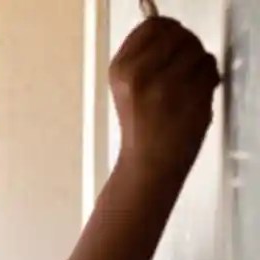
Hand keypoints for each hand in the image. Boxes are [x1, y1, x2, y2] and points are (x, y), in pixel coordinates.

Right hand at [110, 17, 219, 175]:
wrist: (150, 161)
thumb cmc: (140, 125)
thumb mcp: (126, 86)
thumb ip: (144, 56)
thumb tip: (169, 29)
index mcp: (120, 69)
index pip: (153, 26)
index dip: (168, 31)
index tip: (171, 44)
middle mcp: (140, 73)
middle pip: (178, 34)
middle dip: (186, 46)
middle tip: (182, 67)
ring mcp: (168, 83)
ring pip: (198, 50)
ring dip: (198, 64)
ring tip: (187, 84)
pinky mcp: (192, 94)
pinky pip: (210, 68)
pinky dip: (209, 78)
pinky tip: (195, 94)